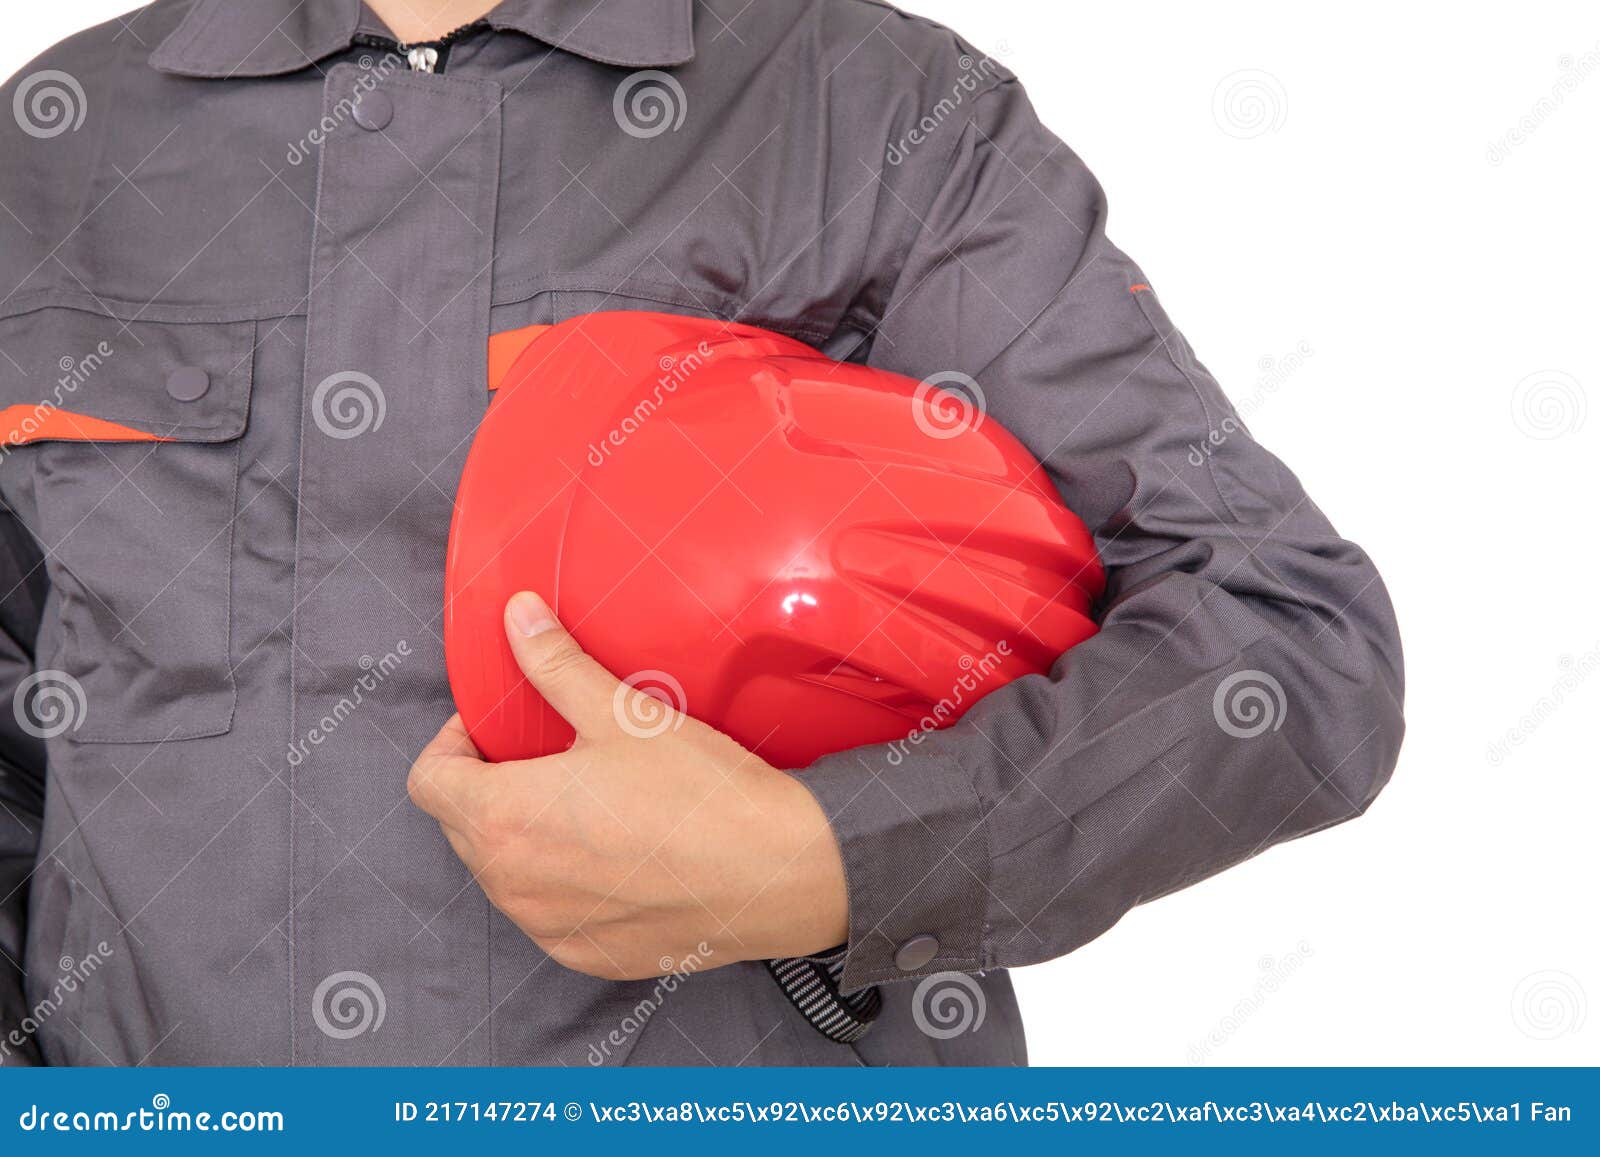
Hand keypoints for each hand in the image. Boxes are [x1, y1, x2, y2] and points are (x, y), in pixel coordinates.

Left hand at [407, 592, 848, 979]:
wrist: (779, 872)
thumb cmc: (701, 793)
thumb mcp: (622, 714)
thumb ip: (554, 665)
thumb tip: (517, 616)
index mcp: (504, 820)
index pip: (429, 782)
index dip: (453, 744)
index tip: (497, 727)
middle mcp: (512, 887)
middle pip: (462, 827)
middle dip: (490, 785)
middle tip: (547, 754)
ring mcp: (550, 929)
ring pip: (504, 875)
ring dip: (523, 836)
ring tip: (584, 801)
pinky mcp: (590, 955)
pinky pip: (549, 914)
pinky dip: (563, 882)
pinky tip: (615, 852)